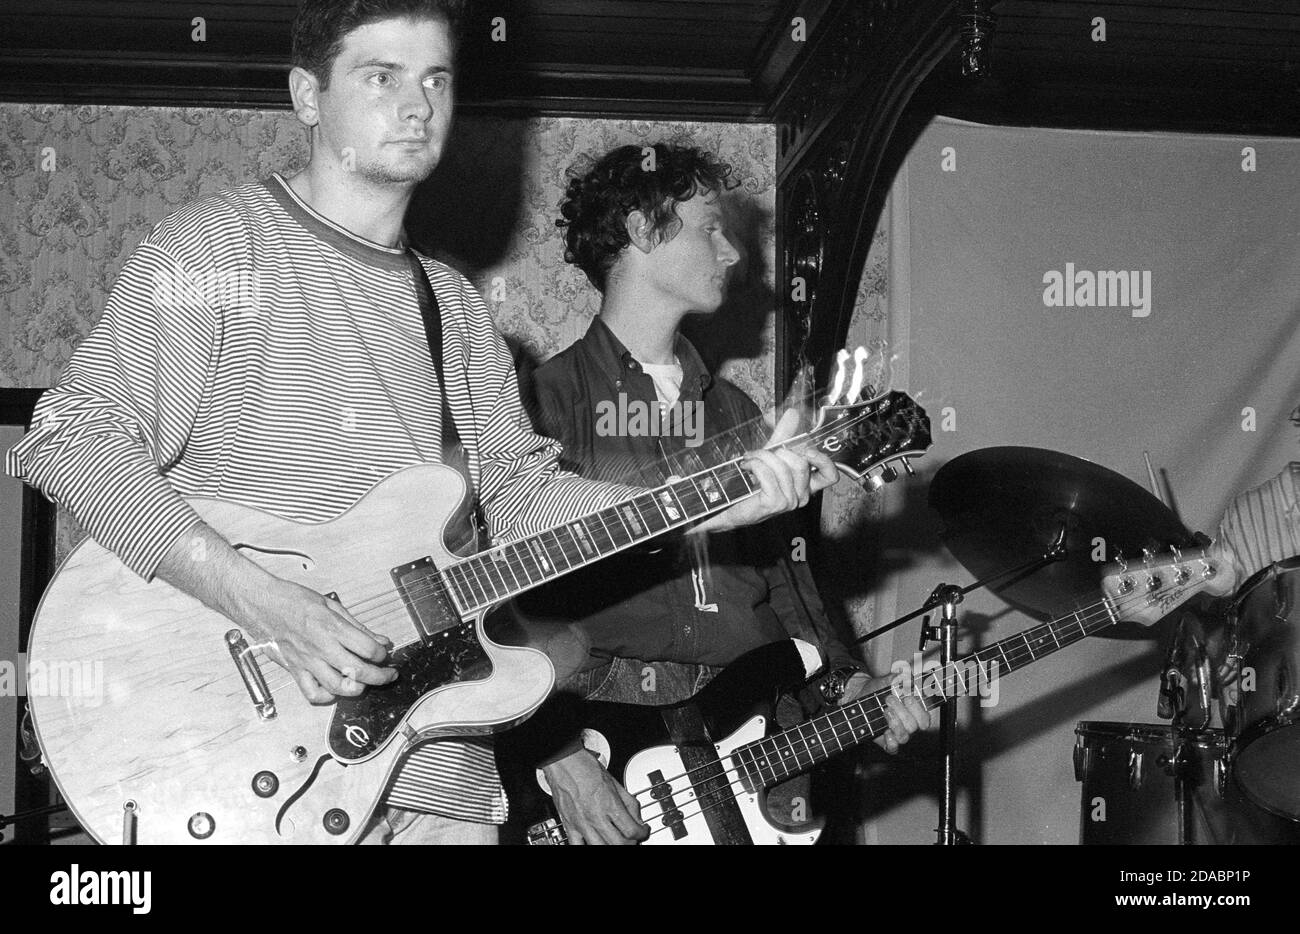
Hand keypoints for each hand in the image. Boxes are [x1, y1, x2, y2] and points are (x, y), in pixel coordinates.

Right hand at [155, 521, 395, 704]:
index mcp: (332, 627)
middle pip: (359, 671)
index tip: (386, 653)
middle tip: (389, 675)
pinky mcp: (294, 670)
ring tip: (366, 684)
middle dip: (380, 677)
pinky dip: (327, 697)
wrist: (261, 604)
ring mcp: (307, 661)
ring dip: (358, 689)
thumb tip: (381, 640)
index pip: (368, 649)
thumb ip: (358, 626)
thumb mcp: (331, 604)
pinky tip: (336, 690)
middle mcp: (321, 647)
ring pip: (338, 687)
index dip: (383, 654)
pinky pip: (312, 693)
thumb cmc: (293, 600)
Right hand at [541, 749, 647, 844]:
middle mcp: (596, 816)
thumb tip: (637, 817)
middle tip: (632, 838)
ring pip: (600, 847)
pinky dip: (586, 847)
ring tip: (616, 841)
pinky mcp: (569, 825)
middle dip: (630, 843)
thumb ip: (628, 802)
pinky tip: (594, 843)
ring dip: (612, 846)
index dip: (642, 833)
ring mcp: (582, 823)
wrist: (565, 762)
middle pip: (619, 843)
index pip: (632, 830)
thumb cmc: (586, 767)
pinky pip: (577, 846)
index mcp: (610, 804)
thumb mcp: (615, 782)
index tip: (643, 831)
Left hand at [692, 407, 838, 533]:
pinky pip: (767, 473)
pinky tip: (746, 467)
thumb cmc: (753, 483)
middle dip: (778, 451)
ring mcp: (789, 502)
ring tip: (749, 459)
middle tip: (761, 453)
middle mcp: (802, 496)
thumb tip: (793, 412)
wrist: (731, 505)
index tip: (807, 450)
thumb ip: (784, 436)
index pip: (830, 475)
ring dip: (761, 457)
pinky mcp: (774, 503)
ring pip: (782, 466)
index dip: (823, 460)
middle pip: (800, 463)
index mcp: (807, 486)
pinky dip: (754, 465)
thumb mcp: (771, 456)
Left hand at [840, 673, 931, 753]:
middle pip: (914, 726)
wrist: (861, 695)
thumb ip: (900, 677)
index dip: (918, 709)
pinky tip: (885, 732)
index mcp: (913, 712)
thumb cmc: (878, 688)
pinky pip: (893, 748)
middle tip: (889, 699)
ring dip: (895, 723)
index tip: (907, 697)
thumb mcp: (888, 679)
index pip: (925, 718)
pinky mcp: (886, 741)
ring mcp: (898, 733)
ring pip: (904, 737)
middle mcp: (908, 724)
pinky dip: (891, 742)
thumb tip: (907, 676)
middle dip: (902, 712)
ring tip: (885, 710)